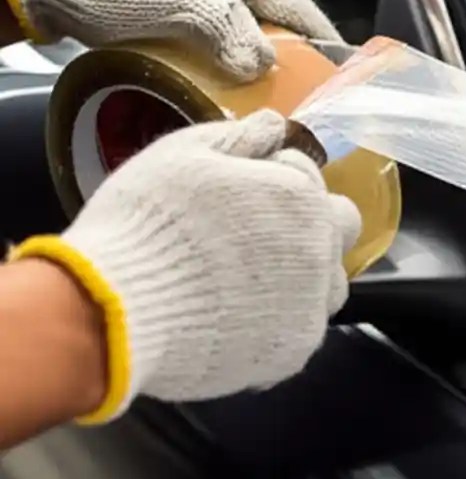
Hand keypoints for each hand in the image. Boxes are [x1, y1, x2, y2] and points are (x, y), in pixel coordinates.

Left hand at [5, 0, 339, 79]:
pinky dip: (234, 60)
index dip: (327, 54)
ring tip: (269, 104)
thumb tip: (264, 65)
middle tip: (300, 107)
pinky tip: (232, 88)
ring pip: (256, 31)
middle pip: (283, 24)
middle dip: (291, 64)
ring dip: (259, 66)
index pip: (304, 13)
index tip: (342, 91)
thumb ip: (228, 34)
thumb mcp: (179, 12)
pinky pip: (231, 33)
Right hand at [40, 110, 359, 421]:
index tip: (235, 192)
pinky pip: (300, 331)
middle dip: (309, 223)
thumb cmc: (146, 223)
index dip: (272, 177)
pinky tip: (234, 318)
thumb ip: (239, 137)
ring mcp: (311, 306)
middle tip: (255, 234)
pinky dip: (277, 323)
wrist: (116, 312)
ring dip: (304, 277)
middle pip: (337, 229)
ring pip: (329, 285)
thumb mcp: (183, 156)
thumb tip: (274, 125)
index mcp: (300, 196)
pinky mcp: (292, 353)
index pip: (306, 175)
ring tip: (247, 281)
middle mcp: (320, 250)